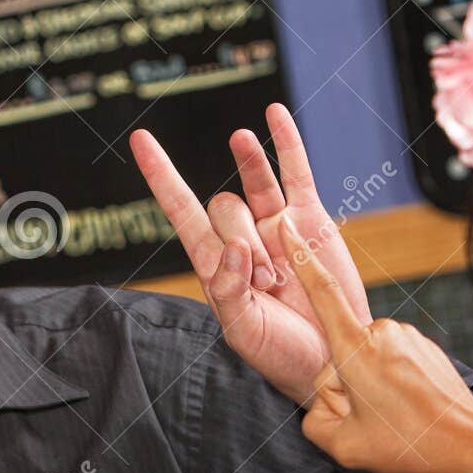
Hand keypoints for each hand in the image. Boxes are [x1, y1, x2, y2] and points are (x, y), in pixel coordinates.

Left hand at [130, 105, 372, 404]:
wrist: (332, 359)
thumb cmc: (281, 353)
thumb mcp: (244, 332)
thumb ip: (228, 291)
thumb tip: (234, 246)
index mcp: (214, 265)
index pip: (181, 210)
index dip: (162, 176)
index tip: (141, 139)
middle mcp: (240, 239)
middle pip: (223, 207)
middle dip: (243, 243)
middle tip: (269, 284)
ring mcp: (276, 225)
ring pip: (254, 185)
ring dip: (254, 186)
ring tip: (259, 199)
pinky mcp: (310, 220)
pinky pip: (295, 173)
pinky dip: (285, 142)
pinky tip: (273, 113)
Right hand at [280, 215, 472, 472]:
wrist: (470, 444)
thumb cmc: (408, 445)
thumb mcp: (342, 444)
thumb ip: (313, 417)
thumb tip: (323, 400)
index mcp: (355, 348)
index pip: (322, 294)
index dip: (302, 259)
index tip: (289, 227)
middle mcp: (381, 332)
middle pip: (339, 349)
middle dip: (342, 382)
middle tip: (369, 417)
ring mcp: (406, 336)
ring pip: (364, 357)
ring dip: (367, 384)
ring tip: (391, 417)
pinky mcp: (424, 345)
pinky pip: (390, 360)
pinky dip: (390, 382)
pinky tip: (407, 408)